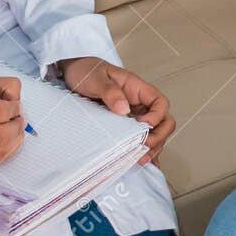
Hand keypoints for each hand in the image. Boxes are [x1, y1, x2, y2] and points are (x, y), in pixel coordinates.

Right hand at [0, 76, 27, 164]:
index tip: (14, 104)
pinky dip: (5, 149)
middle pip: (3, 134)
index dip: (15, 108)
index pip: (0, 111)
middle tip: (17, 118)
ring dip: (15, 139)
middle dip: (18, 126)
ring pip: (2, 150)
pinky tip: (3, 139)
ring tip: (11, 128)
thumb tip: (18, 101)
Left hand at [58, 56, 174, 165]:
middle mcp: (139, 104)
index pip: (160, 103)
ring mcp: (134, 116)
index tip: (142, 127)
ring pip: (155, 133)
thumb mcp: (96, 78)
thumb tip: (124, 109)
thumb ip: (110, 91)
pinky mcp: (124, 127)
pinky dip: (144, 152)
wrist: (72, 76)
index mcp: (137, 89)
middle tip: (143, 148)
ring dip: (152, 148)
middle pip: (163, 121)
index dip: (156, 117)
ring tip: (140, 159)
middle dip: (158, 137)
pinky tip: (143, 163)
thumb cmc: (86, 72)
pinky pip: (140, 139)